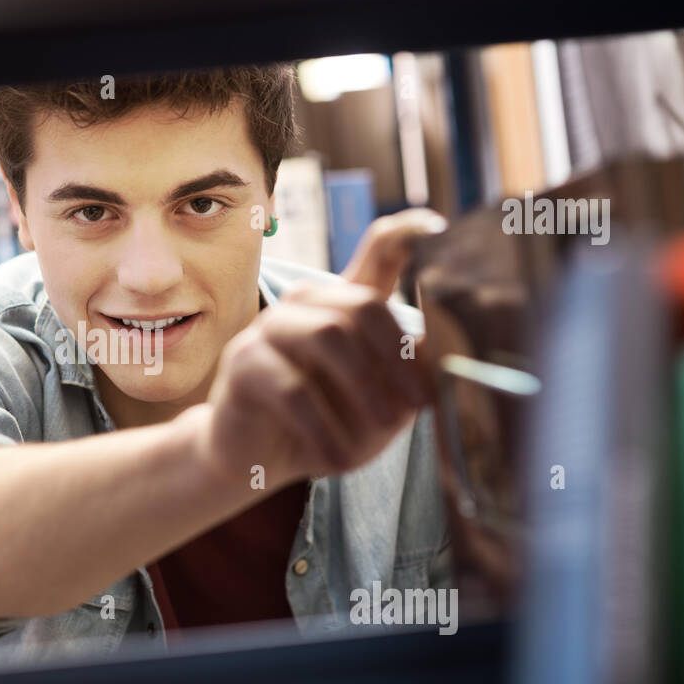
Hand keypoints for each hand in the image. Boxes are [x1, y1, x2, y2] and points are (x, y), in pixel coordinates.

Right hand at [193, 209, 446, 489]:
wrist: (256, 460)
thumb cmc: (325, 426)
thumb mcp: (381, 405)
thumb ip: (408, 379)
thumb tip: (441, 358)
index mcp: (346, 304)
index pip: (378, 250)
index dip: (408, 233)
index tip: (438, 223)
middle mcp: (306, 304)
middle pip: (361, 304)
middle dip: (398, 356)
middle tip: (420, 403)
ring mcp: (269, 329)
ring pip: (327, 334)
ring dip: (365, 385)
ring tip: (385, 427)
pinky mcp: (242, 365)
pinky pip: (291, 387)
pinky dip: (324, 427)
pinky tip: (338, 459)